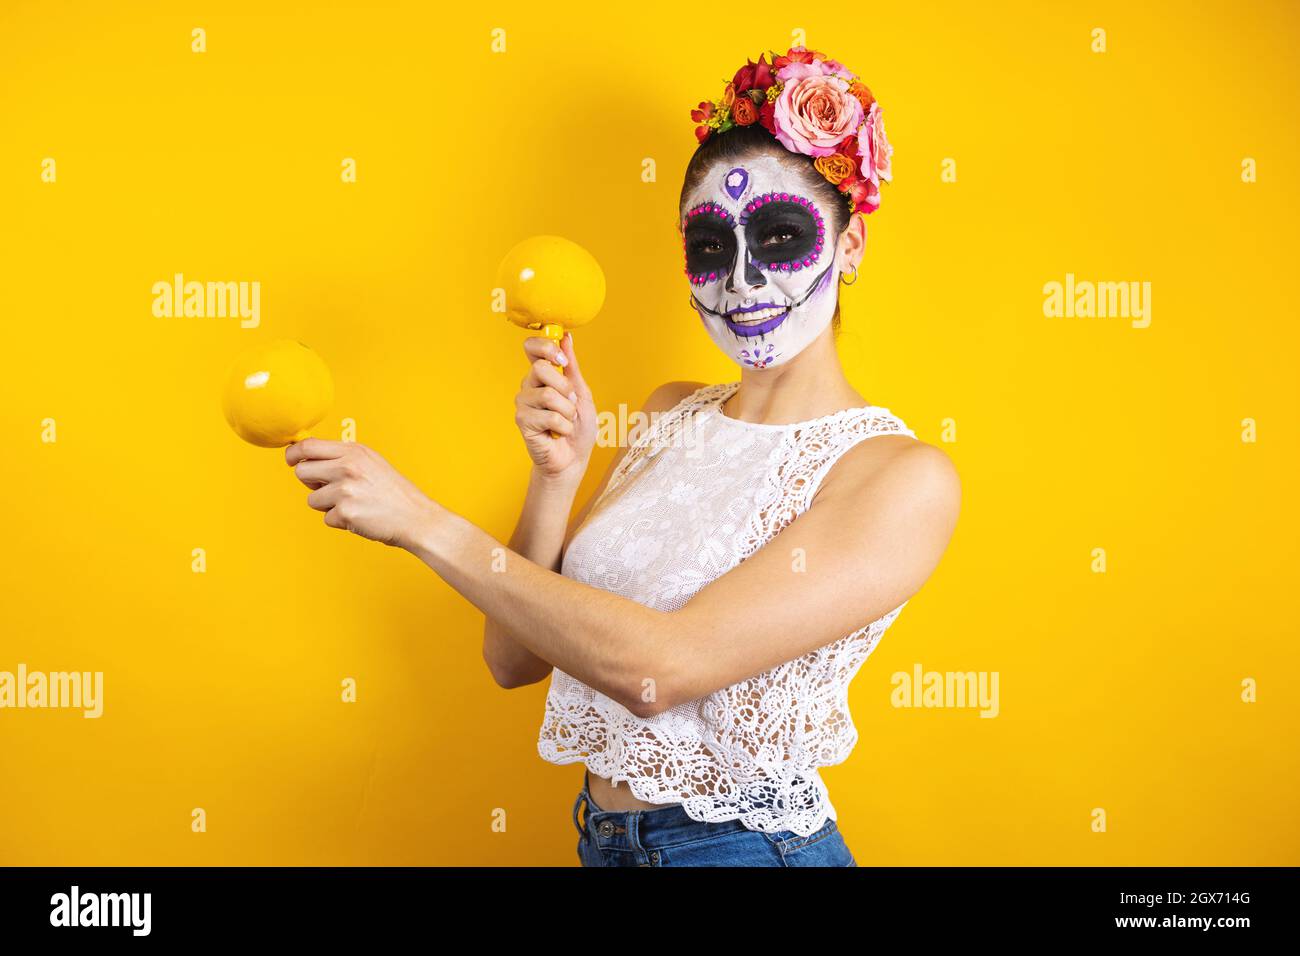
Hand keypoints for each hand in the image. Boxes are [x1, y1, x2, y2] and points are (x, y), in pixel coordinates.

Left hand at [285, 438, 438, 548]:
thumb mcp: (370, 463)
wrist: (416, 517)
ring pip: (312, 499)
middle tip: (329, 488)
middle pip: (302, 472)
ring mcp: (346, 489)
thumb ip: (341, 457)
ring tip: (353, 504)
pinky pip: (327, 518)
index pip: (308, 446)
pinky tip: (360, 516)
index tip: (292, 460)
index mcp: (354, 451)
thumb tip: (306, 457)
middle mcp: (348, 466)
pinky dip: (341, 521)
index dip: (293, 454)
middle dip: (310, 483)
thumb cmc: (393, 492)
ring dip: (328, 506)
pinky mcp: (346, 512)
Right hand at [515, 332, 596, 483]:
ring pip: (548, 395)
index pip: (532, 347)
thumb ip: (572, 366)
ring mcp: (524, 403)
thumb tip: (566, 338)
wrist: (573, 459)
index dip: (546, 347)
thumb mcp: (581, 392)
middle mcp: (529, 386)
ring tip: (566, 421)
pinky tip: (559, 433)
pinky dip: (563, 426)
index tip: (562, 361)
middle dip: (564, 388)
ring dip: (567, 412)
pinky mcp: (522, 421)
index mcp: (542, 375)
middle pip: (541, 368)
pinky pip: (549, 416)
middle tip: (570, 403)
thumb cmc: (578, 427)